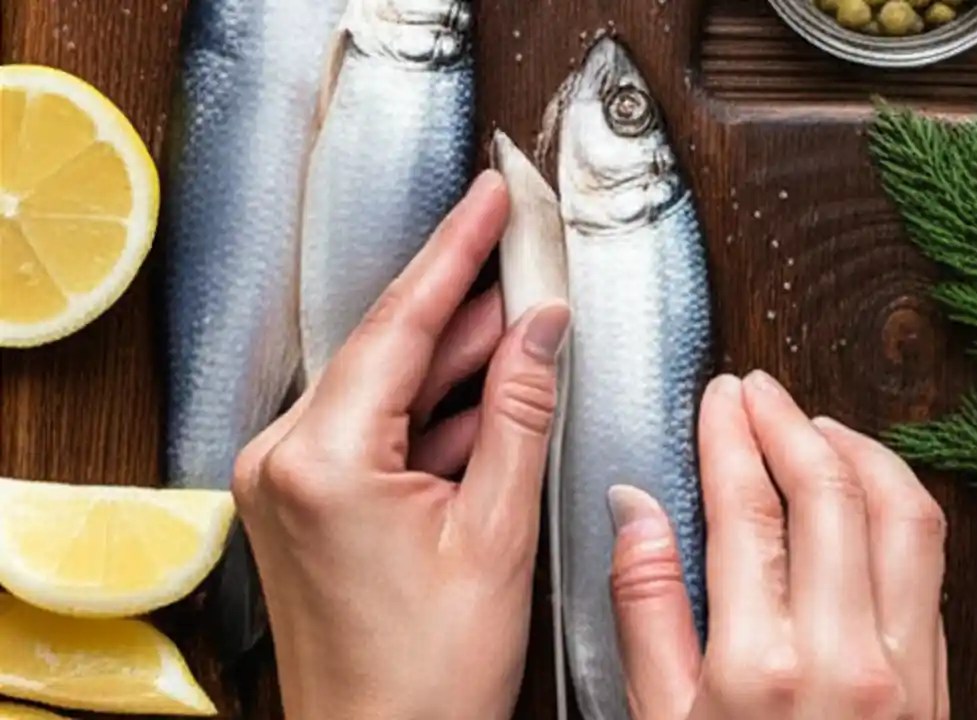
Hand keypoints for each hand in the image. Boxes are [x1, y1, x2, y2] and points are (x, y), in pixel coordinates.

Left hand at [231, 171, 569, 719]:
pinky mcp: (300, 501)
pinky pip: (370, 428)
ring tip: (518, 319)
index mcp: (321, 460)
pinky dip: (427, 410)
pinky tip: (483, 390)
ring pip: (381, 386)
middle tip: (520, 252)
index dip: (456, 249)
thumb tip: (541, 329)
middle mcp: (283, 459)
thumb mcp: (495, 532)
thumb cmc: (427, 676)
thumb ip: (517, 412)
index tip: (489, 196)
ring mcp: (284, 480)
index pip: (400, 322)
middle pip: (387, 347)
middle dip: (462, 302)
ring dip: (449, 358)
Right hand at [608, 371, 948, 718]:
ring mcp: (906, 670)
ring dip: (863, 453)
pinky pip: (932, 565)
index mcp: (762, 667)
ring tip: (818, 429)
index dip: (730, 437)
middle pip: (832, 493)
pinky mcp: (938, 682)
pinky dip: (897, 508)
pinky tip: (861, 495)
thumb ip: (646, 610)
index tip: (721, 399)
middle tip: (761, 393)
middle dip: (792, 424)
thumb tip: (634, 509)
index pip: (747, 510)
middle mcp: (846, 660)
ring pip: (906, 516)